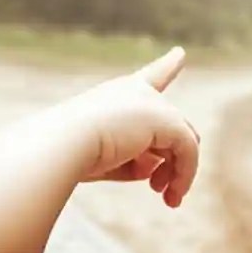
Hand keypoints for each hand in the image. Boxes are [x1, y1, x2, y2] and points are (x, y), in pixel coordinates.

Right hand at [60, 47, 201, 206]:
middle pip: (173, 126)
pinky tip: (172, 196)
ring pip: (184, 142)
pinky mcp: (166, 120)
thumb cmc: (71, 155)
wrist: (62, 144)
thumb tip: (156, 168)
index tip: (181, 54)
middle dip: (172, 161)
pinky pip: (188, 152)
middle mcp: (139, 92)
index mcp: (119, 95)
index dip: (168, 65)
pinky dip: (184, 176)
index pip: (150, 77)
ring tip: (168, 199)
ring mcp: (154, 103)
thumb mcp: (105, 160)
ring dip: (180, 173)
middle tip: (159, 191)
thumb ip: (133, 161)